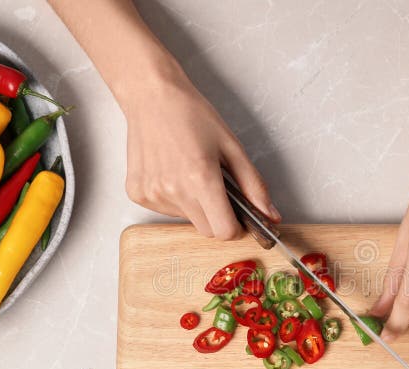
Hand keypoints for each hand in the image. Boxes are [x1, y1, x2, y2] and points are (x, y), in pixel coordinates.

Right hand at [119, 59, 279, 237]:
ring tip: (189, 171)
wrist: (152, 96)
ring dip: (195, 205)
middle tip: (215, 186)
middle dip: (217, 215)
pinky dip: (174, 199)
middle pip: (207, 229)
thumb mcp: (232, 146)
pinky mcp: (138, 193)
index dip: (236, 226)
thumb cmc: (191, 114)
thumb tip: (270, 214)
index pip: (224, 231)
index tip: (238, 214)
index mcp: (200, 179)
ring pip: (187, 219)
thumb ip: (253, 185)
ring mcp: (152, 194)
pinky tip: (171, 172)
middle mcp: (173, 191)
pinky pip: (165, 211)